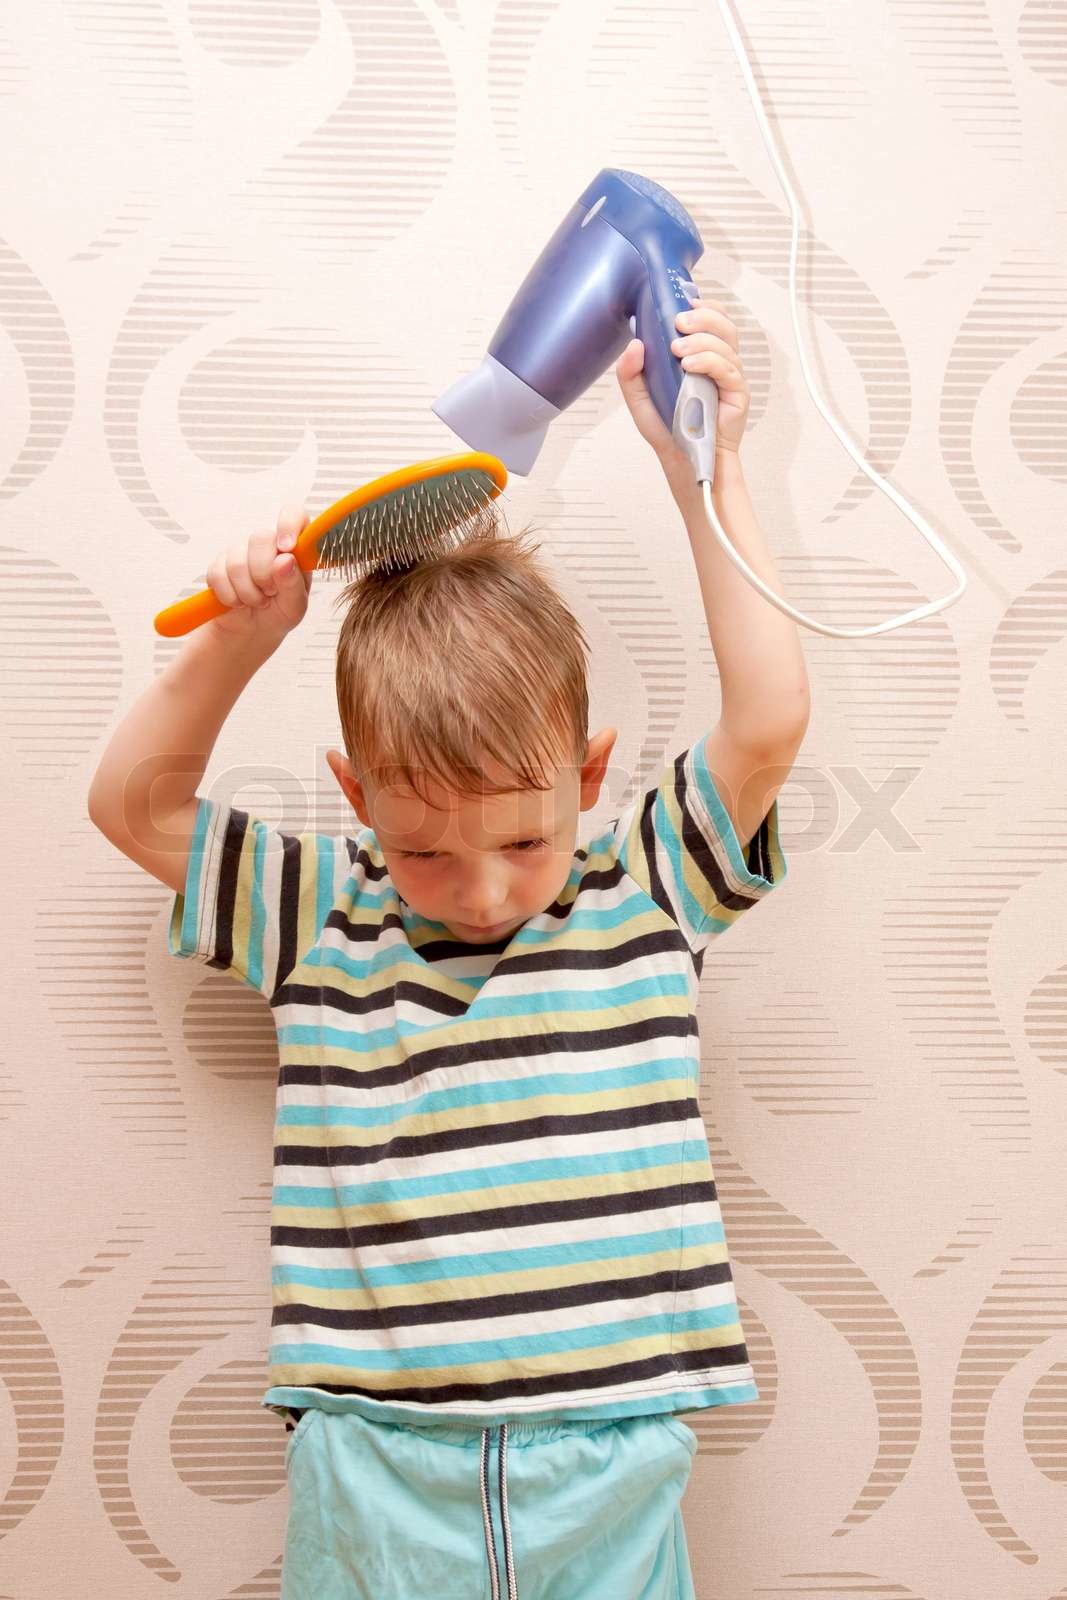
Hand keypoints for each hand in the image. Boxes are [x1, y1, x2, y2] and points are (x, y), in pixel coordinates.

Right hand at [205, 503, 312, 645]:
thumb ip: (293, 584)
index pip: (294, 514)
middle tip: (270, 593)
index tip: (286, 548)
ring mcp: (241, 551)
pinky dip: (230, 596)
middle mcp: (267, 543)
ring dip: (248, 592)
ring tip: (258, 602)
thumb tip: (285, 559)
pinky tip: (239, 602)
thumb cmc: (280, 612)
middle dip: (264, 574)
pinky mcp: (218, 564)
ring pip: (237, 561)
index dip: (289, 524)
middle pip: (260, 537)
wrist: (252, 630)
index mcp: (293, 548)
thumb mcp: (295, 605)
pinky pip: (218, 574)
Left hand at [615, 298, 748, 484]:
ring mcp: (730, 378)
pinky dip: (709, 362)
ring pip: (727, 344)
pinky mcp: (737, 395)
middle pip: (724, 326)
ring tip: (678, 349)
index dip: (704, 307)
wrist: (682, 460)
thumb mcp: (640, 398)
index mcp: (703, 356)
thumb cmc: (668, 428)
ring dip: (702, 340)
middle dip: (703, 317)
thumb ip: (630, 373)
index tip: (684, 301)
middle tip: (679, 322)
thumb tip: (634, 344)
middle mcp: (720, 363)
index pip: (713, 321)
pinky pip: (729, 369)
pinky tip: (689, 366)